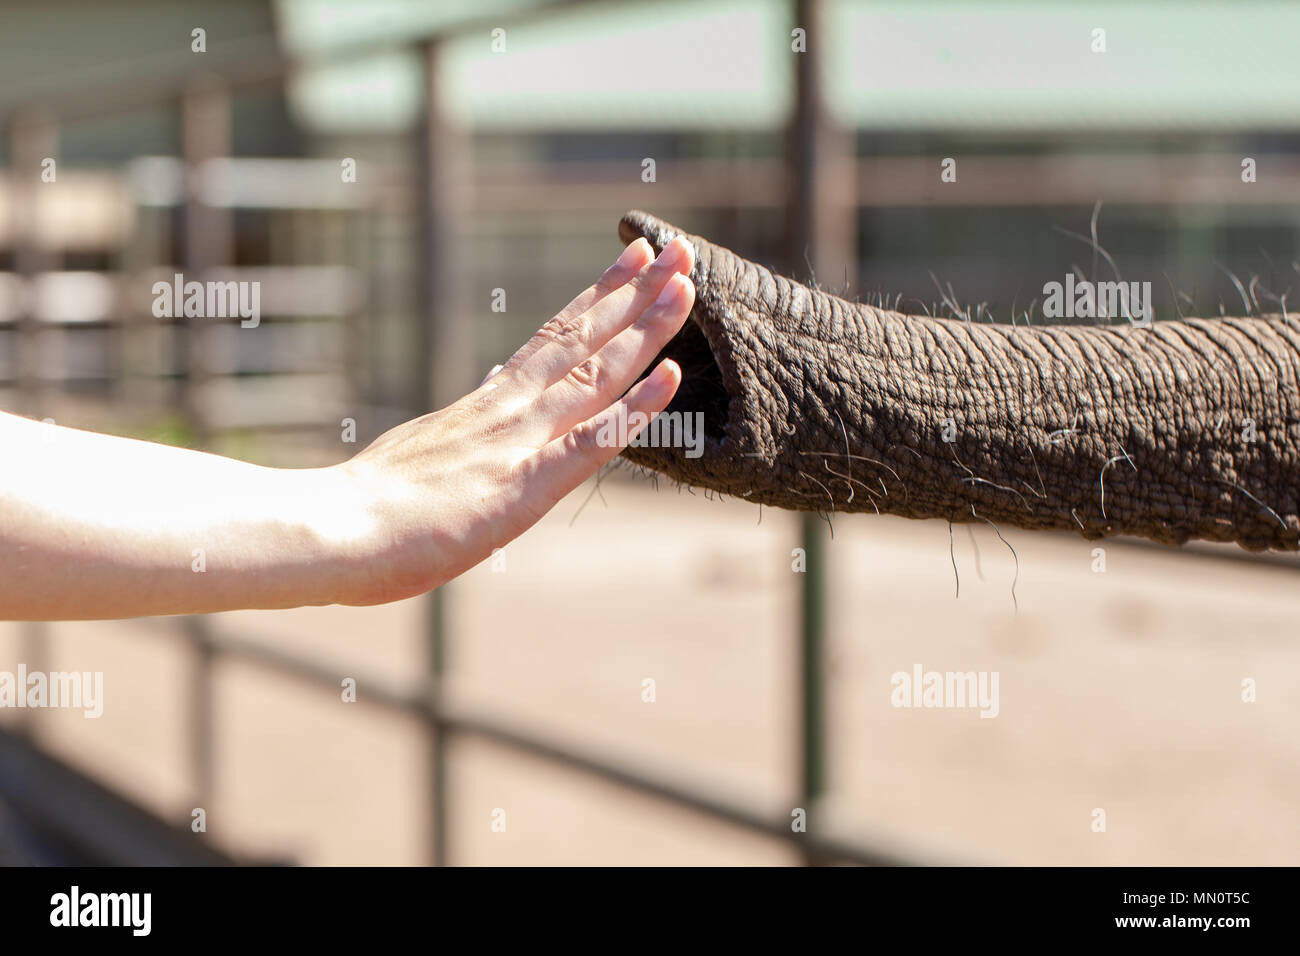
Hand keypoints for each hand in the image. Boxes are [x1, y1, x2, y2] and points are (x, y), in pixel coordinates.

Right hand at [331, 235, 695, 604]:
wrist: (328, 533)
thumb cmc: (367, 509)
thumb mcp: (424, 448)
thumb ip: (466, 419)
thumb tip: (491, 384)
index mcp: (486, 405)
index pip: (553, 339)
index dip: (598, 300)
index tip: (632, 261)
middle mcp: (508, 411)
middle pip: (583, 341)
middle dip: (635, 295)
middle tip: (679, 251)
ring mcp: (517, 443)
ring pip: (595, 374)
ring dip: (645, 330)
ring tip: (685, 286)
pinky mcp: (522, 487)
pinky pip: (590, 441)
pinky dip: (635, 408)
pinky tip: (670, 377)